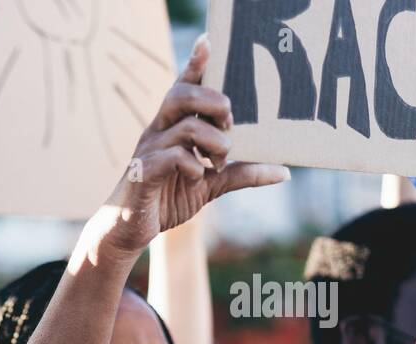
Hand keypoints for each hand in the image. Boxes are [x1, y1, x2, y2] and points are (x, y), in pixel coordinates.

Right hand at [95, 35, 288, 259]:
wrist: (130, 230)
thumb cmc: (167, 199)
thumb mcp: (211, 185)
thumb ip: (242, 173)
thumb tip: (284, 172)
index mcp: (171, 128)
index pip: (182, 87)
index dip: (194, 64)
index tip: (209, 42)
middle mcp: (158, 132)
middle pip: (182, 95)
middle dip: (214, 102)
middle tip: (230, 124)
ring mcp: (149, 151)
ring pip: (187, 127)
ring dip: (214, 142)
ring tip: (220, 162)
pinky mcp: (144, 173)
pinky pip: (175, 157)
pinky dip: (195, 167)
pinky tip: (197, 179)